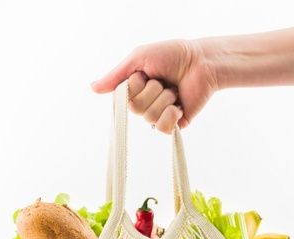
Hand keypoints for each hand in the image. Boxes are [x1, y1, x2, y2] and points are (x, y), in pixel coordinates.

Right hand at [91, 39, 218, 133]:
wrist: (201, 63)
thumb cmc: (172, 55)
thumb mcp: (139, 59)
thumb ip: (116, 76)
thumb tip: (92, 88)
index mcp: (135, 89)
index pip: (123, 98)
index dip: (135, 85)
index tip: (145, 73)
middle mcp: (145, 104)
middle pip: (136, 108)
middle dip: (152, 91)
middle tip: (163, 80)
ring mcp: (159, 116)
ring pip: (150, 117)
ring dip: (165, 99)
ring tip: (174, 90)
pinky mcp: (174, 125)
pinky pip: (163, 128)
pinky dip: (171, 114)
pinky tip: (179, 105)